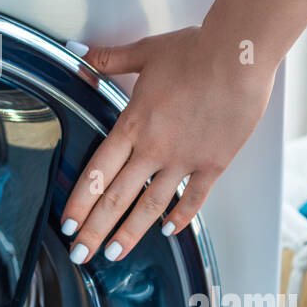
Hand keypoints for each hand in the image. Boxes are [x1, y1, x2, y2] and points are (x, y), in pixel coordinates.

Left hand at [59, 25, 274, 263]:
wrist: (238, 57)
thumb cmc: (195, 51)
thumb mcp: (144, 52)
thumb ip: (108, 59)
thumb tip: (80, 56)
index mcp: (132, 124)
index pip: (96, 173)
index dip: (79, 202)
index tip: (68, 223)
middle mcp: (153, 148)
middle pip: (116, 198)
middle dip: (94, 231)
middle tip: (80, 254)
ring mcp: (184, 159)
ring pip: (150, 206)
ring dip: (129, 233)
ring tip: (114, 254)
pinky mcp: (213, 163)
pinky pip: (193, 198)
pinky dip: (180, 217)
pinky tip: (168, 230)